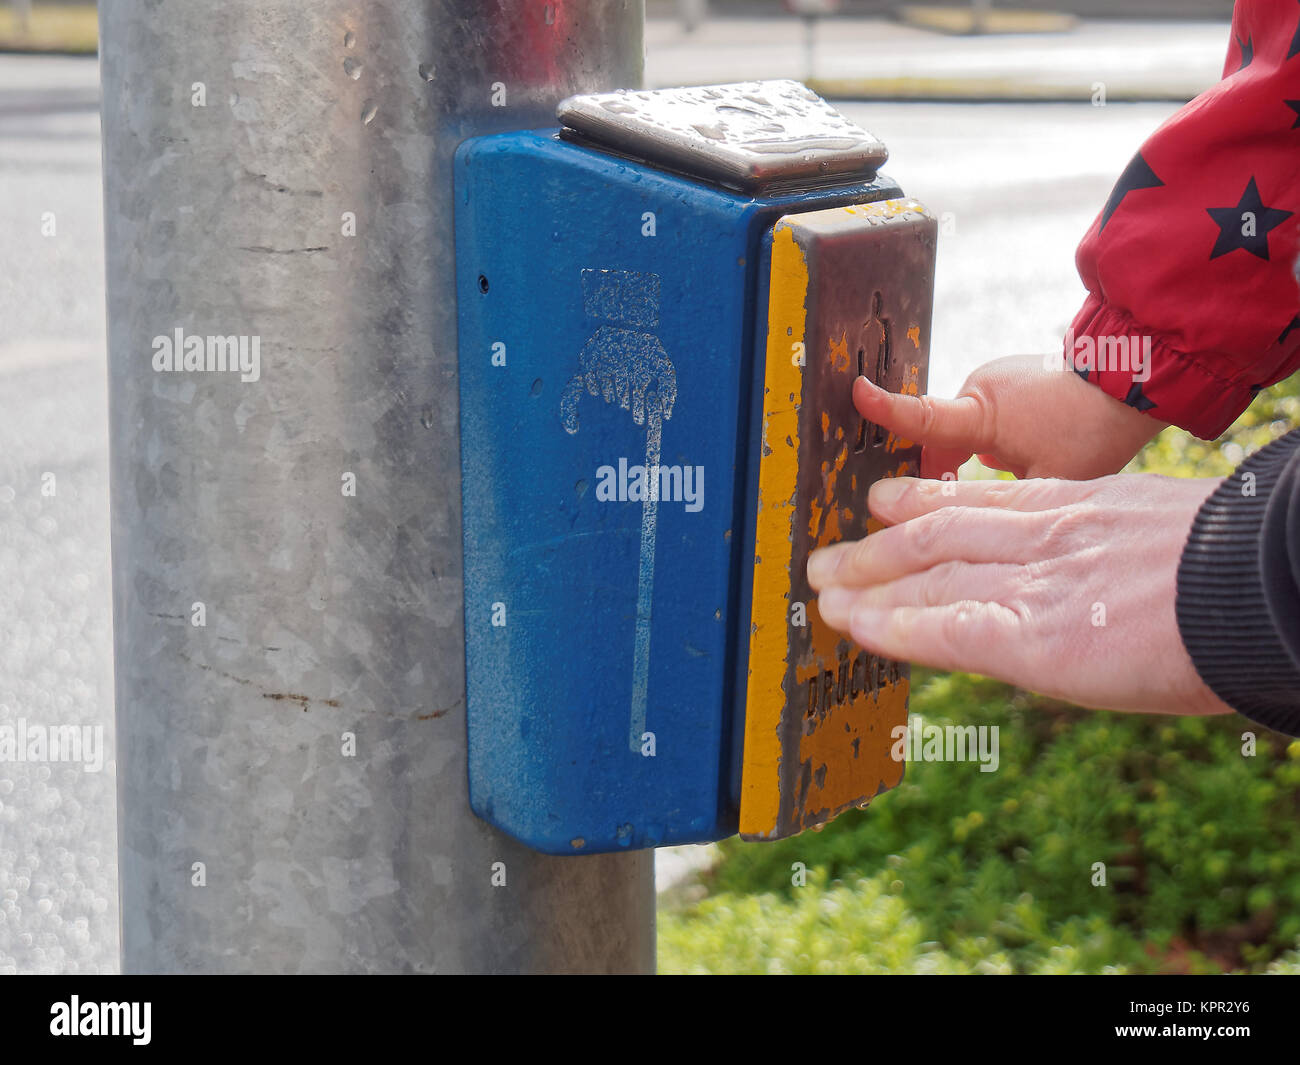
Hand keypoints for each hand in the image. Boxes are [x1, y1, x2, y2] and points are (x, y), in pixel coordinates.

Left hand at [807, 473, 1233, 716]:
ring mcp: (1035, 583)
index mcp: (1082, 506)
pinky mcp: (1035, 636)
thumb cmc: (1246, 565)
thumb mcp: (1175, 530)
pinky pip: (945, 628)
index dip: (922, 503)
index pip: (982, 503)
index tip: (884, 503)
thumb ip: (1122, 545)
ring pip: (928, 575)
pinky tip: (857, 628)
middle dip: (877, 547)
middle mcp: (1045, 536)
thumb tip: (1113, 574)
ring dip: (868, 584)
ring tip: (825, 590)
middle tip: (831, 556)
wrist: (1271, 587)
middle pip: (937, 533)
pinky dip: (896, 628)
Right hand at [856, 353, 1167, 479]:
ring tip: (1022, 468)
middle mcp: (978, 388)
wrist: (1135, 379)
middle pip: (939, 443)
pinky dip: (995, 443)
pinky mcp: (1008, 381)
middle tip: (968, 503)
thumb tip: (966, 519)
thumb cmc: (1095, 428)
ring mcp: (993, 381)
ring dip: (978, 458)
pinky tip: (1029, 452)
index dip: (885, 411)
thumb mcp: (1051, 481)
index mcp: (982, 411)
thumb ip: (1002, 502)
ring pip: (964, 435)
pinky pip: (985, 421)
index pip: (922, 417)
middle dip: (948, 473)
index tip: (856, 392)